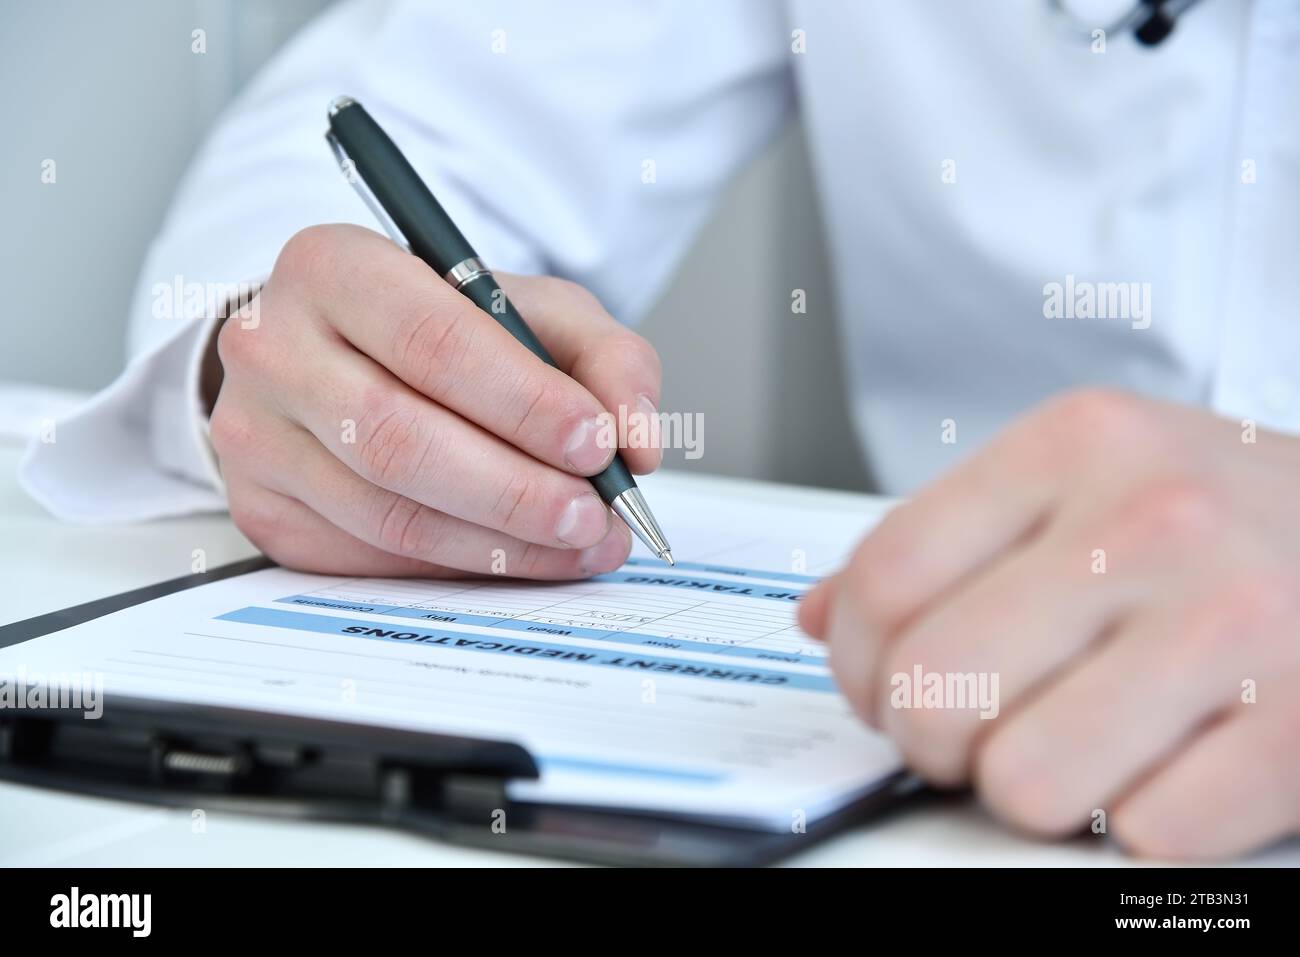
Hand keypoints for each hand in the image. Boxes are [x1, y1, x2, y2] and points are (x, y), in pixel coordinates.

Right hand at [209, 224, 661, 577]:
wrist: (336, 354)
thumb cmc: (441, 326)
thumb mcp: (533, 309)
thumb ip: (605, 358)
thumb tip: (638, 442)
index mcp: (332, 267)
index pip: (432, 341)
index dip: (523, 403)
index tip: (597, 444)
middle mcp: (271, 349)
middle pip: (399, 439)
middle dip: (515, 490)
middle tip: (594, 516)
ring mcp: (254, 436)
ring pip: (385, 513)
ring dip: (498, 544)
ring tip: (578, 544)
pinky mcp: (261, 508)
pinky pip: (369, 557)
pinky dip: (457, 567)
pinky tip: (516, 558)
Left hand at [800, 389, 1299, 858]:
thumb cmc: (1223, 512)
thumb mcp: (1084, 475)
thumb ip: (945, 540)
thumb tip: (820, 618)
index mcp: (1075, 445)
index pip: (885, 578)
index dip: (856, 662)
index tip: (878, 686)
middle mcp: (1153, 519)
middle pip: (934, 686)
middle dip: (928, 737)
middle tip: (968, 731)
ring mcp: (1237, 620)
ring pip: (1023, 779)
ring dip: (1026, 789)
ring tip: (1067, 747)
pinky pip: (1142, 834)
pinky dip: (1137, 823)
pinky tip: (1164, 766)